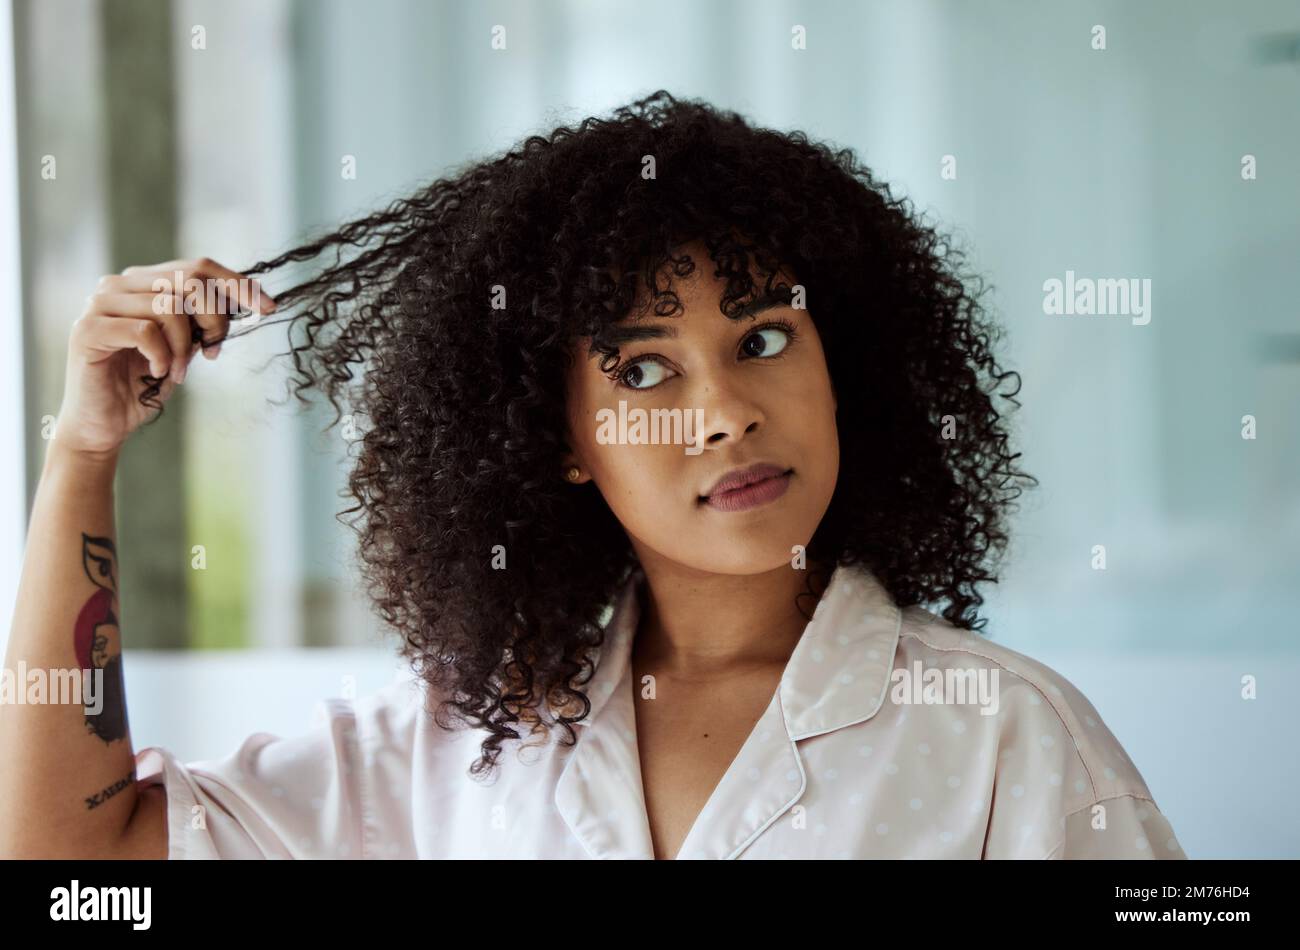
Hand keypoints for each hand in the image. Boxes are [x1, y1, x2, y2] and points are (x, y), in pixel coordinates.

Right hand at [53, 257, 275, 459]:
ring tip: (179, 371)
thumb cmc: (143, 385)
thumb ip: (201, 320)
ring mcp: (100, 304)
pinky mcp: (88, 330)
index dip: (237, 284)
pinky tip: (158, 372)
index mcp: (142, 282)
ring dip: (186, 346)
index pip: (199, 266)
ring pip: (169, 306)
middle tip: (213, 351)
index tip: (267, 307)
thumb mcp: (184, 346)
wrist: (104, 424)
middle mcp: (118, 285)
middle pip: (190, 280)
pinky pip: (145, 331)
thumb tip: (244, 299)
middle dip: (215, 318)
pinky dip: (162, 356)